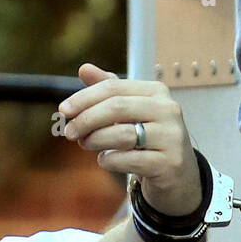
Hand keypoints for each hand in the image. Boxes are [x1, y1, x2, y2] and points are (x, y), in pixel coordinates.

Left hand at [57, 62, 201, 214]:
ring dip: (95, 140)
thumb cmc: (147, 136)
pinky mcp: (169, 163)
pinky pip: (129, 160)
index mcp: (157, 91)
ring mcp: (171, 137)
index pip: (114, 88)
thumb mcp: (129, 111)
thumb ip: (109, 90)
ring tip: (86, 144)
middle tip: (68, 132)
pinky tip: (106, 159)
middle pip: (117, 107)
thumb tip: (84, 68)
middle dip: (86, 119)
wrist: (177, 173)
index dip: (84, 98)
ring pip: (122, 135)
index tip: (63, 110)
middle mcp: (168, 110)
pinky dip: (109, 160)